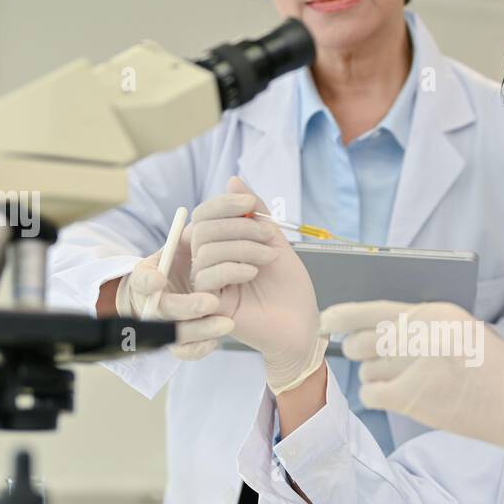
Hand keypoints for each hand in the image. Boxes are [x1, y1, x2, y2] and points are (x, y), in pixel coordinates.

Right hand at [114, 233, 232, 361]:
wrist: (182, 292)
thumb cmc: (184, 261)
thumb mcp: (186, 242)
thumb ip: (200, 229)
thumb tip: (217, 211)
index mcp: (150, 276)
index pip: (142, 279)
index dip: (147, 280)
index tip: (158, 279)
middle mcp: (154, 303)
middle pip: (163, 310)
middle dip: (186, 307)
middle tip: (212, 302)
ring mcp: (165, 325)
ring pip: (176, 336)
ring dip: (201, 330)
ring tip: (227, 324)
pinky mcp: (179, 343)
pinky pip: (186, 352)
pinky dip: (200, 348)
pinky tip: (217, 341)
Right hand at [188, 177, 325, 393]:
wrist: (301, 323)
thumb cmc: (289, 286)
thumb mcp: (274, 241)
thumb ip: (254, 213)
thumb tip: (234, 180)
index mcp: (221, 246)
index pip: (206, 215)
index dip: (224, 203)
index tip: (251, 204)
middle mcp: (209, 263)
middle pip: (202, 230)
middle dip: (237, 225)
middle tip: (269, 234)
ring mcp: (208, 285)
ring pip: (206, 250)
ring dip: (243, 246)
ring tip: (269, 257)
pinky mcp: (210, 304)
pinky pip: (208, 276)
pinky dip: (233, 267)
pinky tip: (254, 272)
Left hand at [318, 300, 503, 467]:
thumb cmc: (495, 369)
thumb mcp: (462, 331)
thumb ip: (422, 326)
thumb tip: (371, 331)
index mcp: (438, 312)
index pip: (376, 309)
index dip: (345, 315)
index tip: (326, 320)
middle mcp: (425, 334)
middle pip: (365, 341)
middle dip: (361, 351)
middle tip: (372, 357)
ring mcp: (418, 366)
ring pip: (368, 369)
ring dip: (376, 375)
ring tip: (406, 380)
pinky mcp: (414, 398)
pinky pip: (372, 393)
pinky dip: (379, 395)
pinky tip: (398, 396)